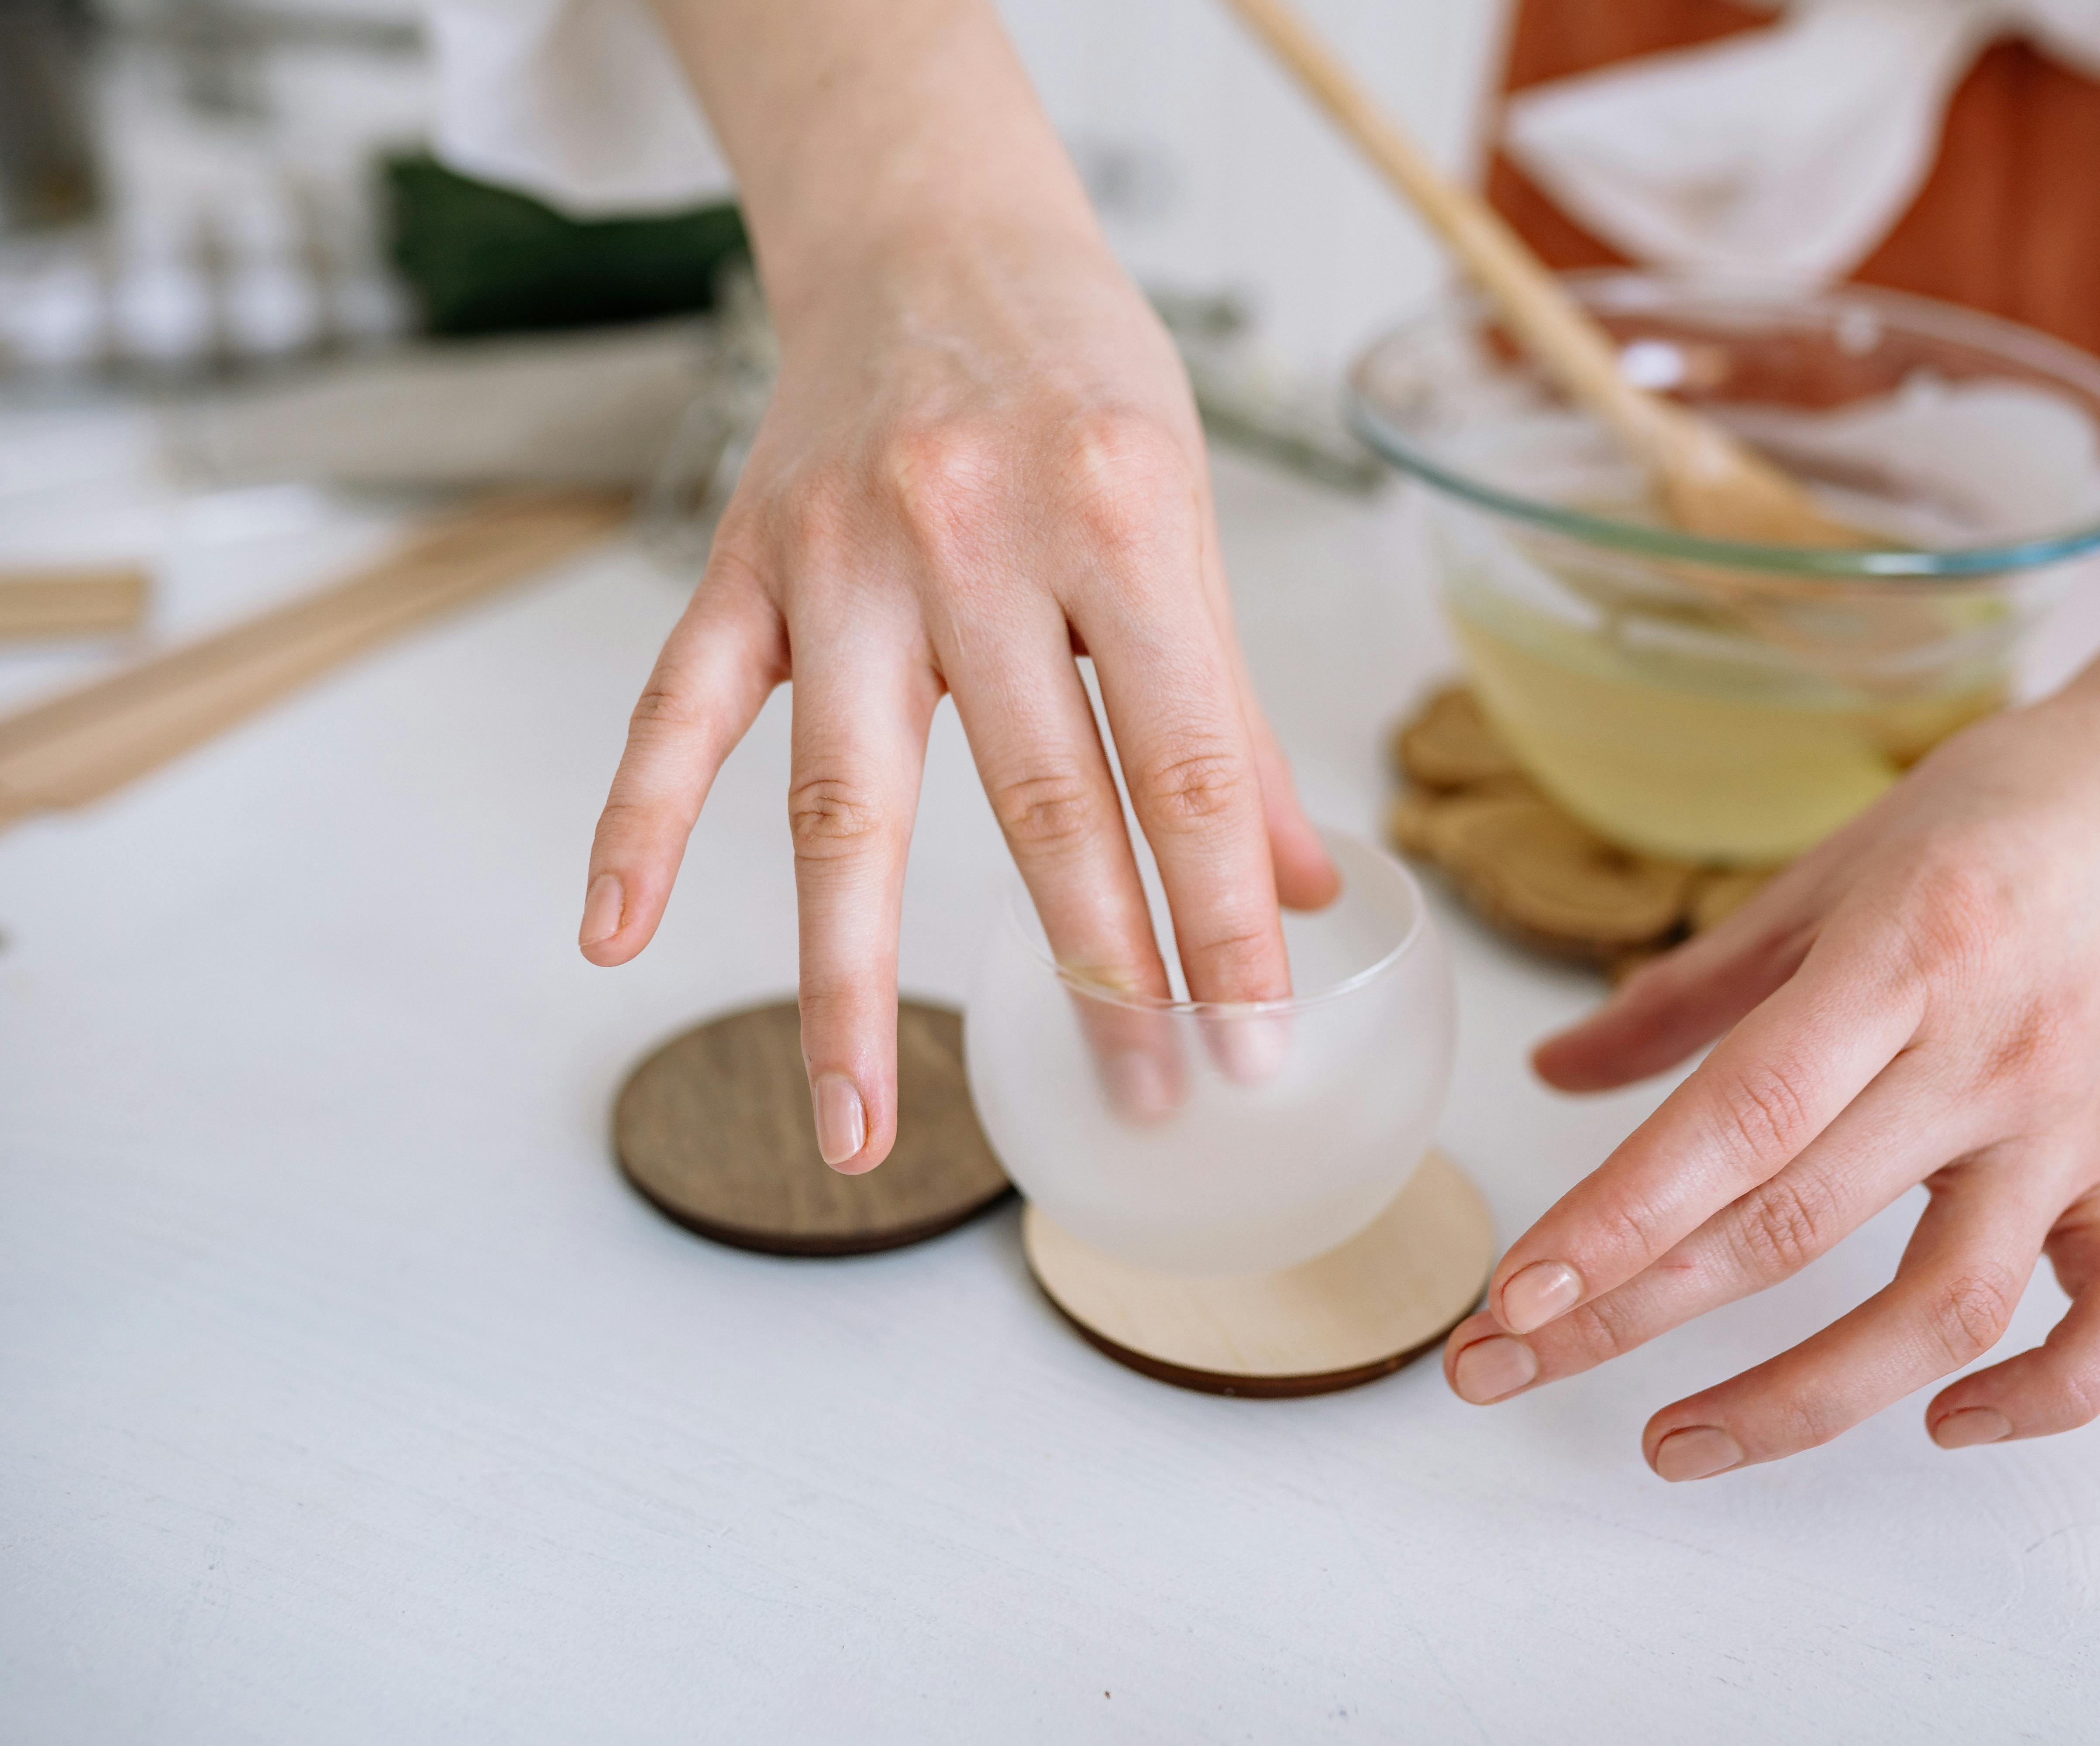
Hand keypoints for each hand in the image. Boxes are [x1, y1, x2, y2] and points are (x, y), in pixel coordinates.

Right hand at [576, 1, 1333, 1167]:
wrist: (933, 232)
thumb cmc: (1083, 383)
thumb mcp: (1191, 519)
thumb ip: (1231, 713)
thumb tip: (1301, 887)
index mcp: (1122, 517)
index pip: (1184, 762)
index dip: (1225, 917)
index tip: (1252, 1045)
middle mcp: (976, 535)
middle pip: (1038, 799)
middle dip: (1101, 972)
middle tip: (1144, 1102)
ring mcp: (841, 553)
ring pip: (844, 799)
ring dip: (849, 980)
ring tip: (856, 1130)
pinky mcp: (743, 560)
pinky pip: (677, 711)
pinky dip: (637, 826)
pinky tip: (611, 937)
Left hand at [1439, 325, 2099, 1477]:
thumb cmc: (1999, 809)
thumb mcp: (1828, 872)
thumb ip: (1689, 989)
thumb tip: (1552, 1071)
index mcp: (1903, 955)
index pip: (1739, 1119)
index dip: (1619, 1218)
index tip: (1514, 1293)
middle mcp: (1988, 1053)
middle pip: (1794, 1224)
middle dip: (1629, 1314)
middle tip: (1500, 1368)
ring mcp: (2068, 1125)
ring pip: (1946, 1307)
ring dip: (1800, 1399)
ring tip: (1668, 1444)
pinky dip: (2043, 1392)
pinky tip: (1937, 1423)